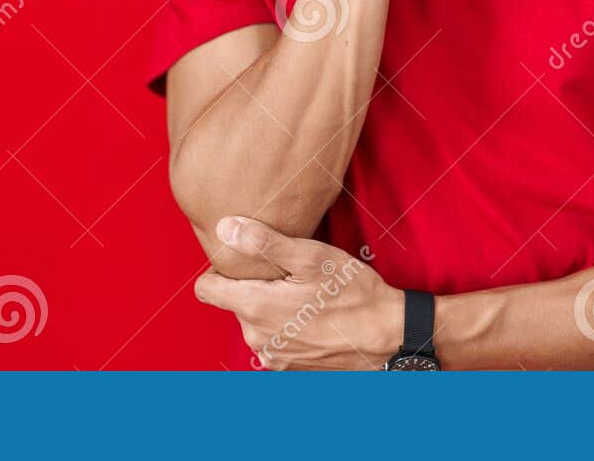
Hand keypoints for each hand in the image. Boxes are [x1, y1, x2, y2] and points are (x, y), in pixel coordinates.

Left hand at [193, 216, 402, 370]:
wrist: (387, 335)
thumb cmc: (352, 292)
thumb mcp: (311, 256)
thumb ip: (262, 242)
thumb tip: (225, 228)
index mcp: (255, 307)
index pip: (206, 290)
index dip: (220, 268)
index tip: (245, 258)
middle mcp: (256, 337)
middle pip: (234, 302)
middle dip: (253, 284)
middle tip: (288, 271)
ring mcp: (272, 355)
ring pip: (254, 320)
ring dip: (270, 305)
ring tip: (303, 292)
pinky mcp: (288, 366)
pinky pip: (272, 337)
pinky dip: (285, 324)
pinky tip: (311, 313)